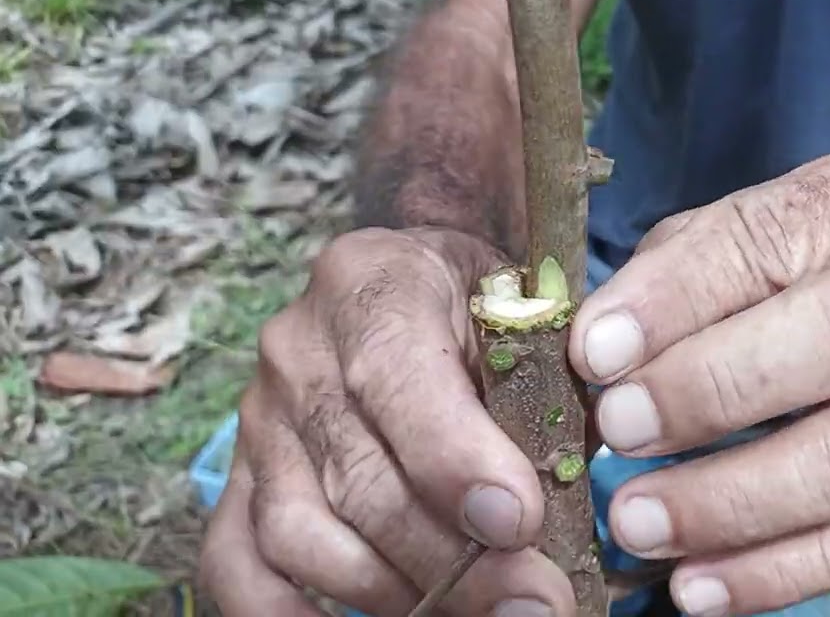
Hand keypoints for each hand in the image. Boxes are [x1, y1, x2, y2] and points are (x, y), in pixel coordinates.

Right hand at [199, 227, 580, 616]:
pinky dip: (285, 615)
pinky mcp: (240, 478)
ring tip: (483, 613)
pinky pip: (234, 560)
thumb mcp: (532, 317)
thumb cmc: (491, 310)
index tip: (521, 521)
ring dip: (395, 594)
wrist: (421, 286)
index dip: (456, 458)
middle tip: (534, 601)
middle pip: (358, 475)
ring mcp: (260, 418)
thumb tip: (559, 504)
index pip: (395, 375)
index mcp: (375, 283)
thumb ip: (548, 389)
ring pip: (300, 531)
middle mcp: (300, 348)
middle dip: (453, 559)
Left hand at [569, 152, 829, 615]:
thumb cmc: (803, 274)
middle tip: (620, 432)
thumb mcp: (735, 242)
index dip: (678, 298)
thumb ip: (670, 281)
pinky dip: (780, 573)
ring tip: (640, 525)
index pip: (770, 237)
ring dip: (739, 503)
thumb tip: (597, 351)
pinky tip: (700, 586)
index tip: (596, 353)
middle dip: (718, 391)